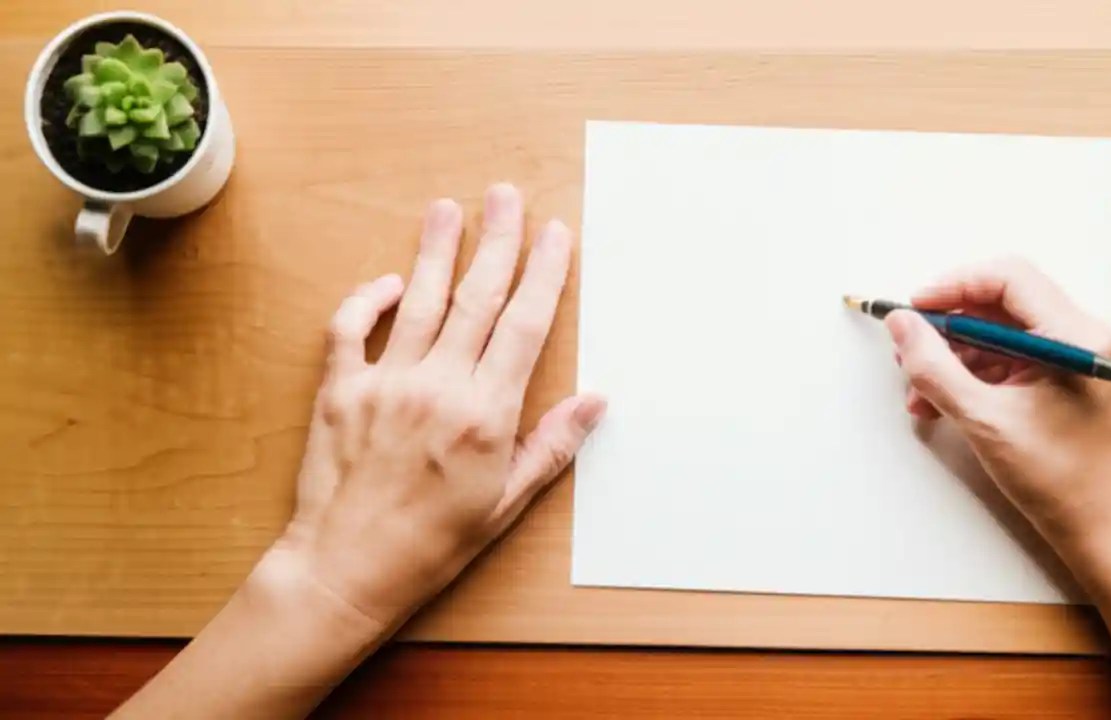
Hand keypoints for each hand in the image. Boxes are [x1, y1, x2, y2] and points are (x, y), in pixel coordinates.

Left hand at [264, 183, 605, 630]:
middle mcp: (439, 387)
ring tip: (447, 208)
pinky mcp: (339, 390)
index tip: (556, 234)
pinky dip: (367, 298)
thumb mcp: (507, 503)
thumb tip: (596, 400)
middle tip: (506, 196)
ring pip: (418, 300)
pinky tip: (389, 281)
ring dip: (436, 250)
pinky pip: (351, 328)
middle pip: (477, 297)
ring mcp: (386, 383)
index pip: (525, 325)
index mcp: (487, 414)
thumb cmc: (434, 543)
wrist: (348, 569)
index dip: (544, 273)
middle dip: (497, 241)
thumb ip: (551, 445)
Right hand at [884, 259, 1110, 563]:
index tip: (912, 309)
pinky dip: (974, 377)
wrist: (1107, 535)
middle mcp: (1085, 338)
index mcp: (1078, 337)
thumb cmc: (1061, 482)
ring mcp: (1077, 361)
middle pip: (1003, 306)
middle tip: (908, 350)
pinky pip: (1012, 362)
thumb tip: (901, 325)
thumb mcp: (985, 421)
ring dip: (955, 357)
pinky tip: (941, 404)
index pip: (1009, 279)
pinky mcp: (1068, 383)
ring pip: (1002, 336)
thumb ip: (935, 368)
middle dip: (948, 327)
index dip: (953, 286)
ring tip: (918, 390)